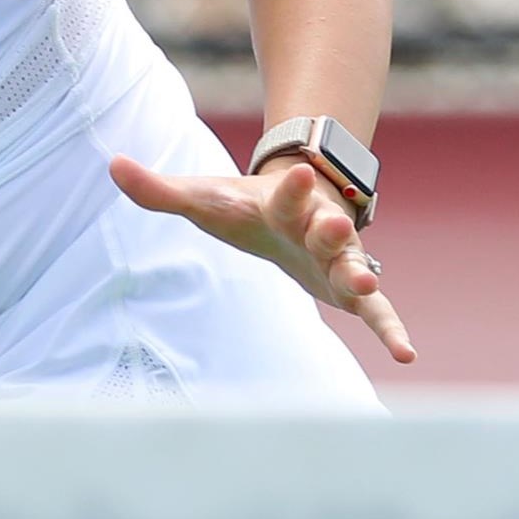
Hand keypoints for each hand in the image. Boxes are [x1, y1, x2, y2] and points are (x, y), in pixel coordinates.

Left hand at [109, 155, 414, 363]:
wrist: (292, 208)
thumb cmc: (244, 207)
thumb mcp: (202, 198)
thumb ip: (158, 189)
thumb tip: (111, 164)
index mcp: (283, 205)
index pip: (286, 194)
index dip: (291, 186)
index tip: (298, 172)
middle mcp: (317, 228)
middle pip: (325, 228)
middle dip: (328, 227)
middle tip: (332, 225)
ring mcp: (339, 258)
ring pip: (354, 265)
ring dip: (359, 274)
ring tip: (364, 284)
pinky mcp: (350, 290)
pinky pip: (375, 310)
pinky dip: (390, 328)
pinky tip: (407, 354)